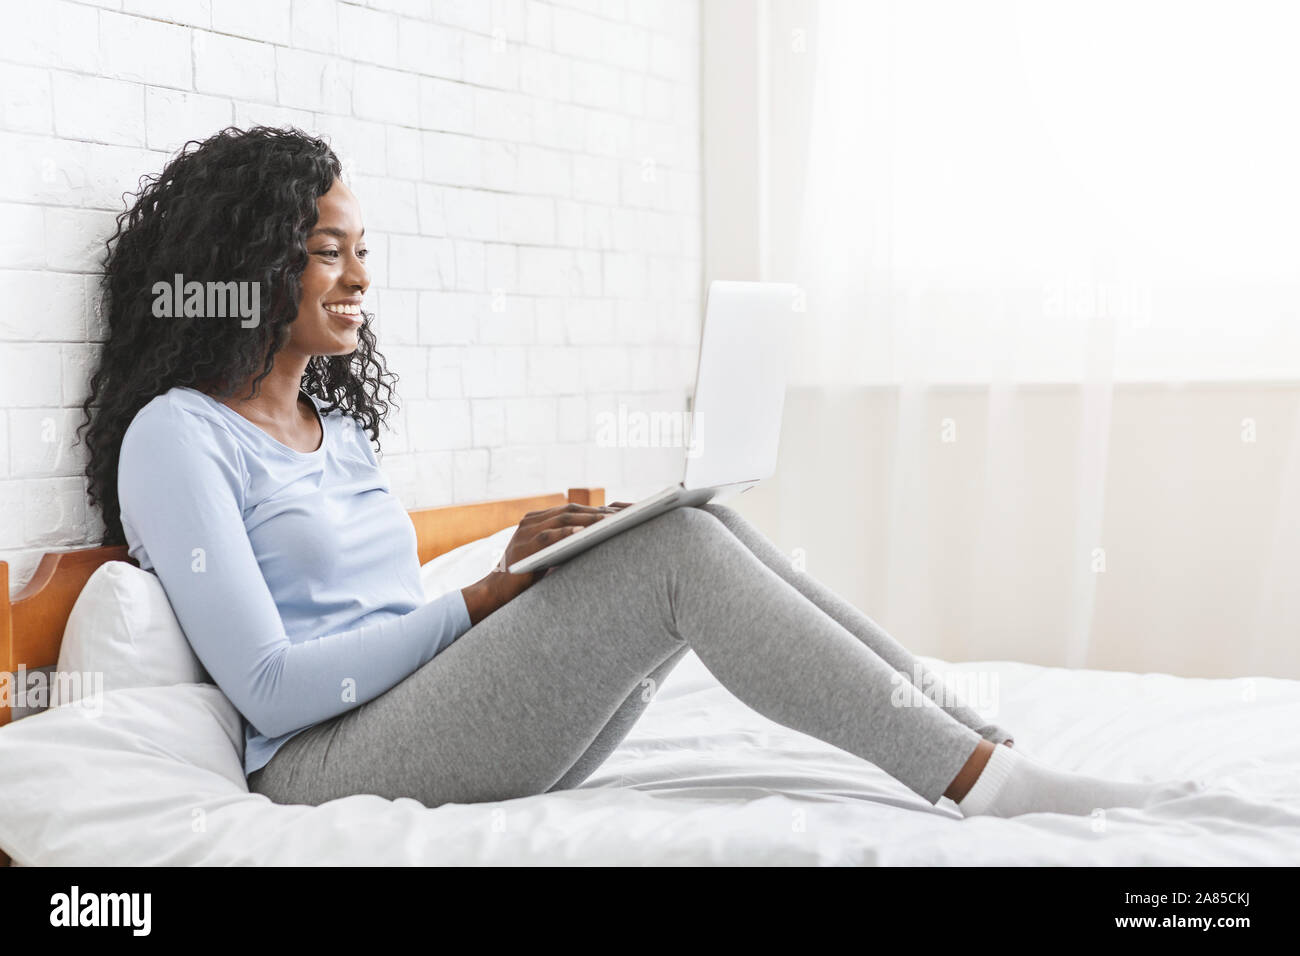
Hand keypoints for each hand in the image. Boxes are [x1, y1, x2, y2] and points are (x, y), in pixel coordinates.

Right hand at [460, 502, 621, 623]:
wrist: (496, 592)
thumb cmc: (528, 578)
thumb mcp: (549, 556)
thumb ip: (567, 545)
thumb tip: (601, 541)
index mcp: (538, 519)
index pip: (573, 509)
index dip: (598, 509)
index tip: (622, 511)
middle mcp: (531, 520)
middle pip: (571, 510)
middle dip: (599, 512)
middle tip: (624, 514)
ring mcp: (526, 531)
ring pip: (562, 519)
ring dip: (589, 520)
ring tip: (611, 521)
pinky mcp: (523, 545)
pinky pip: (548, 535)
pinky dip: (567, 533)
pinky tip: (584, 533)